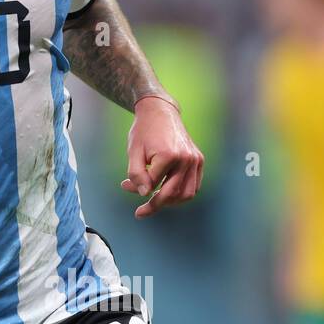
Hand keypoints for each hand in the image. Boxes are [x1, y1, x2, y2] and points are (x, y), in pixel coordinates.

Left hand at [119, 96, 203, 218]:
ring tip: (155, 201)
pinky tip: (167, 193)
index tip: (124, 185)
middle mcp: (186, 159)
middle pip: (171, 194)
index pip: (153, 184)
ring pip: (186, 193)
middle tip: (140, 211)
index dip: (137, 189)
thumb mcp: (133, 152)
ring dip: (170, 202)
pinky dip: (182, 194)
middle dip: (154, 205)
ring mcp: (195, 160)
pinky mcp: (199, 160)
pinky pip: (194, 186)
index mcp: (169, 155)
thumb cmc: (143, 132)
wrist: (160, 111)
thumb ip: (136, 174)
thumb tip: (145, 194)